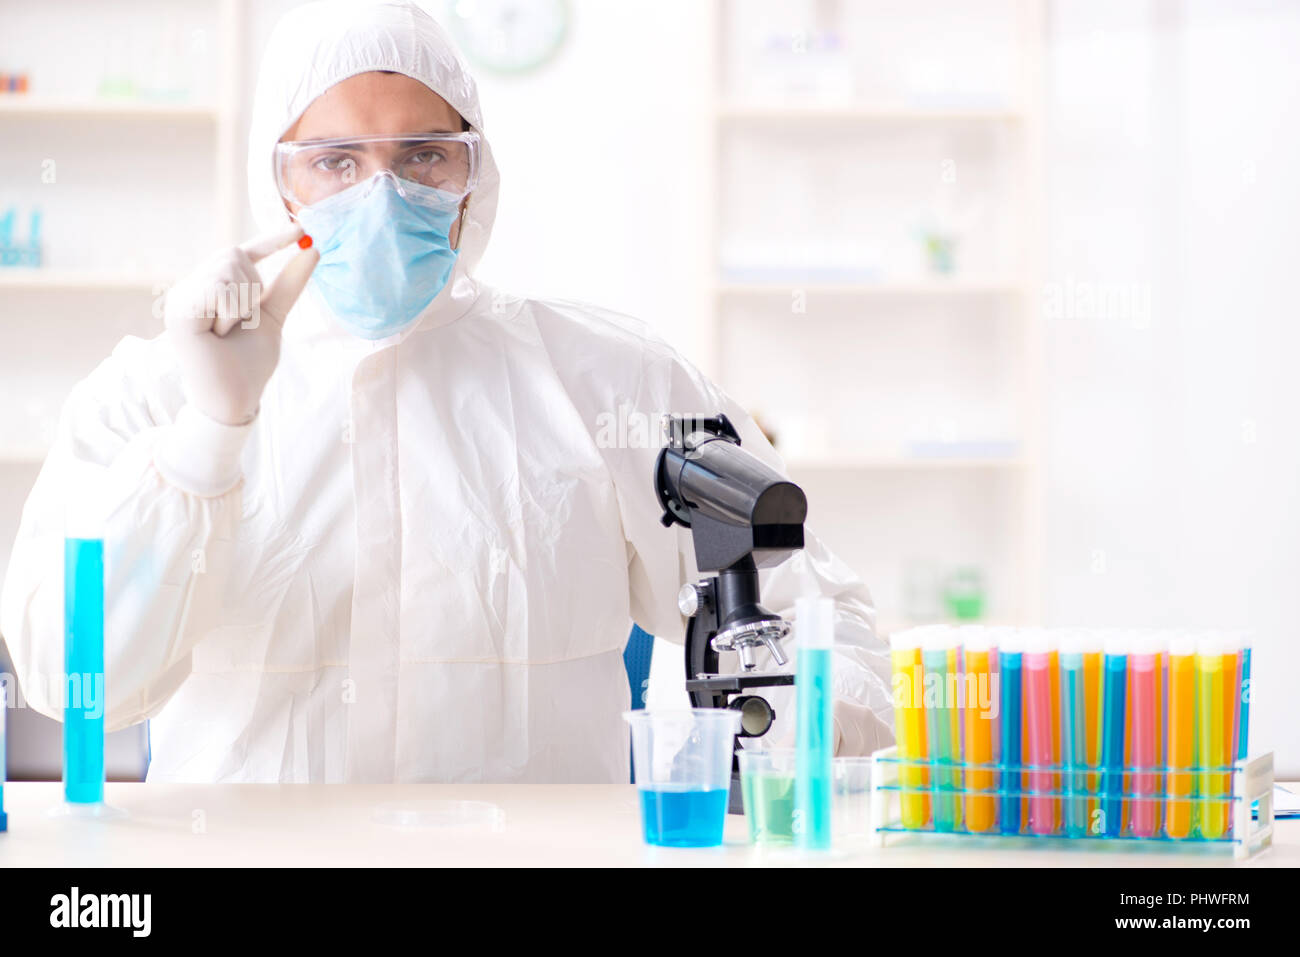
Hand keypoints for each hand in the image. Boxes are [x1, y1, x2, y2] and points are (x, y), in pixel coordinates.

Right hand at [164, 225, 318, 425]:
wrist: (234, 398)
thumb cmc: (249, 363)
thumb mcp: (273, 317)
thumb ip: (288, 284)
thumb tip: (313, 250)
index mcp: (214, 287)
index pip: (243, 253)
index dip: (271, 240)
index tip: (301, 230)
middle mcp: (193, 286)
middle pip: (235, 255)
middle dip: (253, 289)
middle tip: (242, 323)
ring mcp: (182, 295)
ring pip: (229, 270)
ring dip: (243, 305)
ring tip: (227, 332)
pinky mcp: (178, 308)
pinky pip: (220, 288)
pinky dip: (231, 314)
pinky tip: (217, 335)